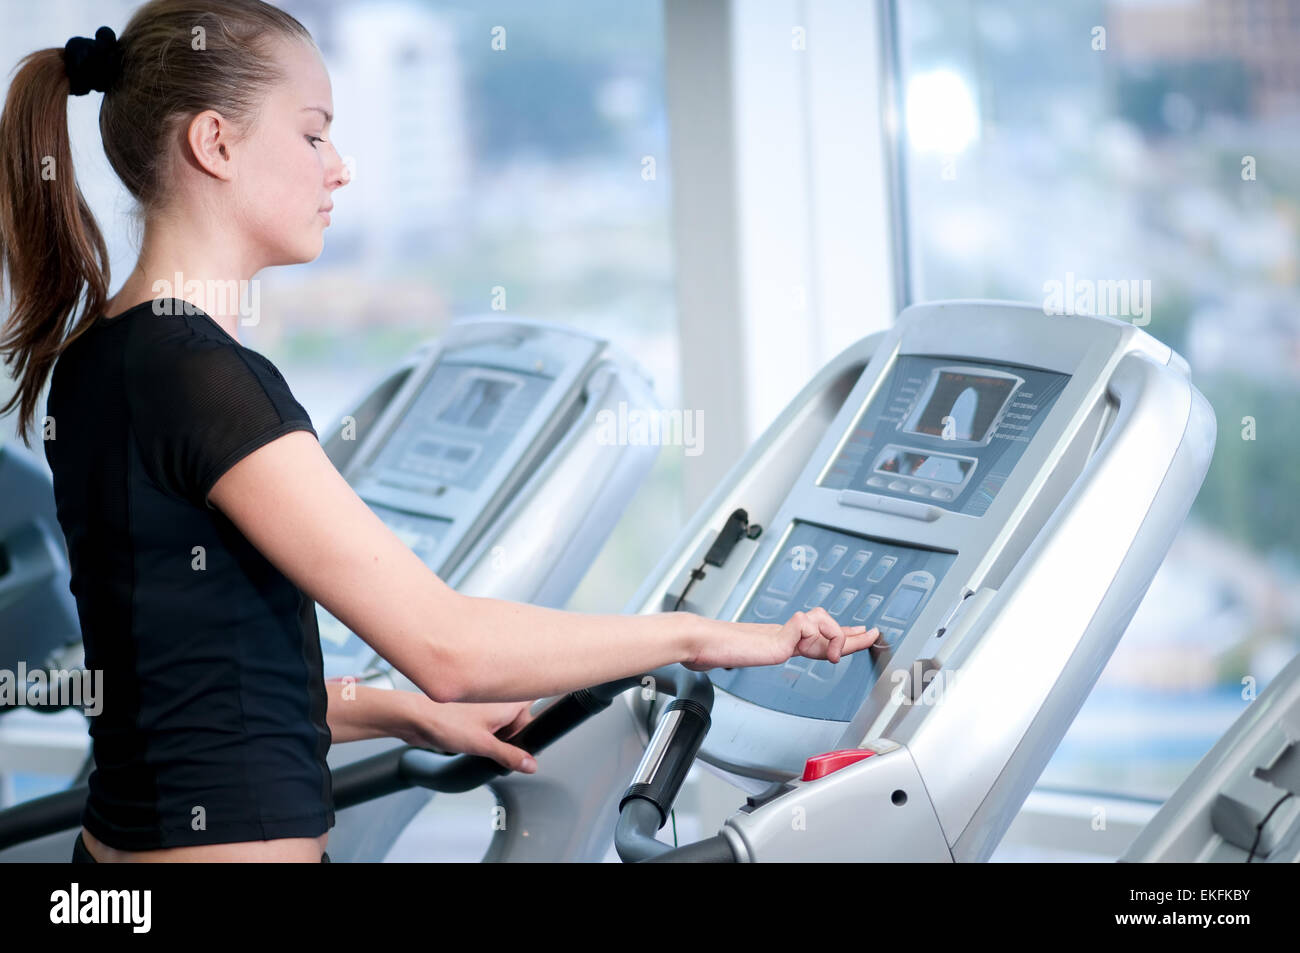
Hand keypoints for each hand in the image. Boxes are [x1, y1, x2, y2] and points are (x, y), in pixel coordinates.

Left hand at [401, 697, 539, 772]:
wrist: (415, 719)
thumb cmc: (444, 722)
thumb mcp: (483, 745)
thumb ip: (510, 755)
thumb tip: (530, 764)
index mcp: (508, 701)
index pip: (534, 717)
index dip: (530, 733)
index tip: (524, 749)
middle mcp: (499, 700)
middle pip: (520, 725)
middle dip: (511, 741)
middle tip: (498, 751)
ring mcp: (487, 707)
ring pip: (504, 728)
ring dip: (498, 740)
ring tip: (481, 746)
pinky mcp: (475, 715)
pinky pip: (490, 729)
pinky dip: (486, 739)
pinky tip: (473, 744)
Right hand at [684, 607, 879, 671]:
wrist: (697, 643)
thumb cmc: (712, 649)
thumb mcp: (741, 657)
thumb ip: (748, 655)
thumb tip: (736, 658)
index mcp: (777, 639)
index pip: (815, 635)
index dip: (839, 635)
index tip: (858, 634)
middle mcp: (782, 633)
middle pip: (825, 626)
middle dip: (852, 633)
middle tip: (873, 633)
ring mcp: (781, 634)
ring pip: (820, 622)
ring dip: (833, 636)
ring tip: (834, 653)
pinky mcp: (777, 637)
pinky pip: (806, 627)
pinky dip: (814, 634)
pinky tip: (811, 641)